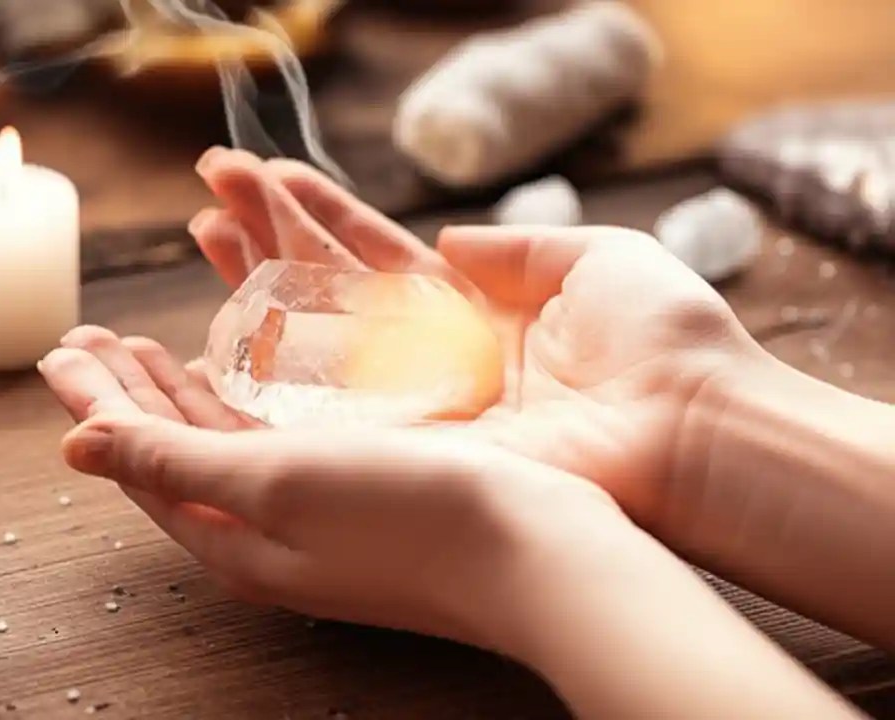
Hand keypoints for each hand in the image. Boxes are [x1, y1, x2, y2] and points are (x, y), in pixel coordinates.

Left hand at [40, 324, 636, 661]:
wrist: (540, 554)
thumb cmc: (408, 516)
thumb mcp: (271, 481)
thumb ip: (170, 458)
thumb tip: (74, 444)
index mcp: (233, 537)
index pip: (137, 461)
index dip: (94, 401)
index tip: (60, 346)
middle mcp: (266, 532)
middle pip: (171, 451)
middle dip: (125, 393)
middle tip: (88, 339)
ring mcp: (313, 515)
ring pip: (220, 441)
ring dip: (177, 391)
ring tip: (144, 348)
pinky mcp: (358, 491)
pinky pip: (273, 437)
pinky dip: (242, 398)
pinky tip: (241, 374)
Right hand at [187, 148, 766, 528]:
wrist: (691, 428)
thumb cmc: (662, 340)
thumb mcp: (595, 257)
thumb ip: (515, 246)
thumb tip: (448, 237)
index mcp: (475, 313)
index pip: (376, 255)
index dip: (320, 215)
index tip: (268, 174)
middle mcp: (430, 360)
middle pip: (330, 288)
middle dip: (270, 235)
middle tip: (212, 185)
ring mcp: (411, 405)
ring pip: (313, 335)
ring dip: (257, 279)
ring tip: (204, 223)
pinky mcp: (406, 447)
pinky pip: (322, 404)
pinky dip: (269, 367)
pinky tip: (222, 322)